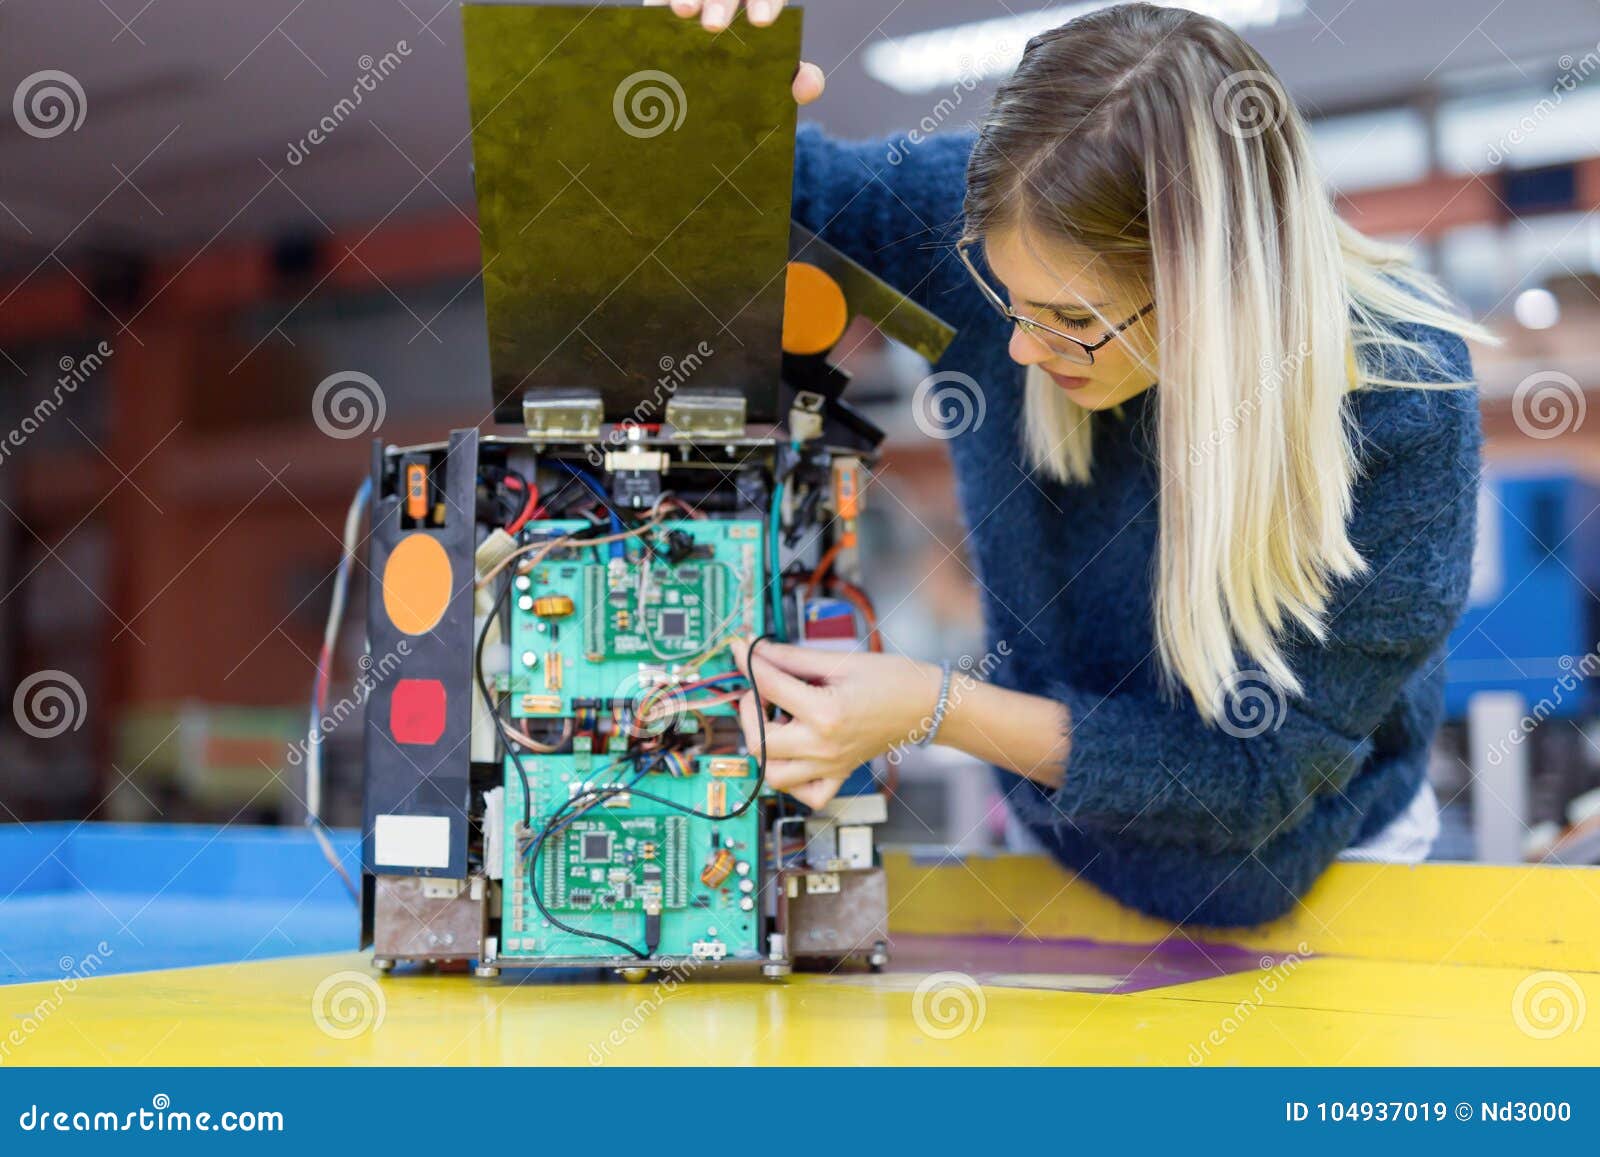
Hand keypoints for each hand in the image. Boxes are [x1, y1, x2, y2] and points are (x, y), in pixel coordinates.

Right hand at [647, 0, 824, 103]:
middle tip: (716, 26)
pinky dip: (662, 2)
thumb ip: (797, 77)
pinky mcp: (668, 1)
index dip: (765, 5)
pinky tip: (656, 9)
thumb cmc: (751, 70)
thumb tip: (808, 88)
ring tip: (684, 11)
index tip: (760, 22)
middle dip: (722, 4)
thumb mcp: (776, 69)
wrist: (712, 75)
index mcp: (763, 3)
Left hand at [730, 638, 939, 809]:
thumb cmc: (892, 680)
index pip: (768, 686)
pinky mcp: (837, 775)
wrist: (926, 706)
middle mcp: (824, 746)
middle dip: (748, 709)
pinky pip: (803, 793)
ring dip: (762, 746)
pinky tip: (790, 753)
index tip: (739, 649)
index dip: (747, 661)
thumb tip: (757, 650)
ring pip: (772, 773)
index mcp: (825, 712)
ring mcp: (829, 766)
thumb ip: (792, 658)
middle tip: (758, 688)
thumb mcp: (839, 661)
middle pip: (759, 740)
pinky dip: (789, 777)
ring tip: (771, 721)